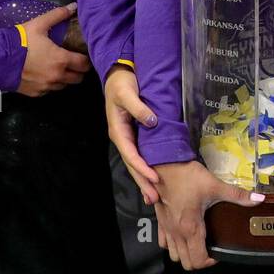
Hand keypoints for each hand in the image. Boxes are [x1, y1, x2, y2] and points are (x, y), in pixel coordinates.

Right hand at [16, 3, 88, 95]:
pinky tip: (45, 76)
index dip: (86, 60)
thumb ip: (57, 15)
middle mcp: (57, 76)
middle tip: (74, 63)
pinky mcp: (36, 93)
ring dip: (65, 78)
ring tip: (60, 69)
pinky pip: (49, 91)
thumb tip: (73, 6)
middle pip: (77, 78)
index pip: (84, 65)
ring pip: (64, 86)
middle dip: (78, 71)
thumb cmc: (21, 41)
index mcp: (61, 60)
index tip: (84, 56)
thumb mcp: (39, 25)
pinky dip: (50, 84)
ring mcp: (46, 87)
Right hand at [104, 67, 161, 204]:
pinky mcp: (134, 134)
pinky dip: (145, 167)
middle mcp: (122, 137)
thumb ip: (139, 108)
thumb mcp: (128, 93)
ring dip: (144, 178)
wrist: (119, 74)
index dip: (142, 168)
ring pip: (136, 162)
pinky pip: (140, 154)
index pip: (131, 154)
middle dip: (142, 181)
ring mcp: (127, 137)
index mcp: (118, 130)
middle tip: (154, 199)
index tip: (155, 179)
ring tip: (153, 196)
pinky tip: (152, 178)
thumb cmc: (121, 83)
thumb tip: (152, 122)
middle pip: (132, 164)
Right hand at [153, 161, 261, 270]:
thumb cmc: (188, 176)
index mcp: (191, 228)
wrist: (165, 165)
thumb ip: (237, 195)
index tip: (218, 252)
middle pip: (186, 262)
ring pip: (173, 255)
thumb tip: (258, 199)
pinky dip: (172, 244)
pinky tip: (181, 235)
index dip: (211, 261)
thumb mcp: (215, 186)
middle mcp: (177, 232)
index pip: (198, 260)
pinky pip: (163, 242)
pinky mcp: (160, 221)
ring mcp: (167, 228)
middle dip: (198, 260)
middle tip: (209, 249)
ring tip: (196, 244)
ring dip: (185, 254)